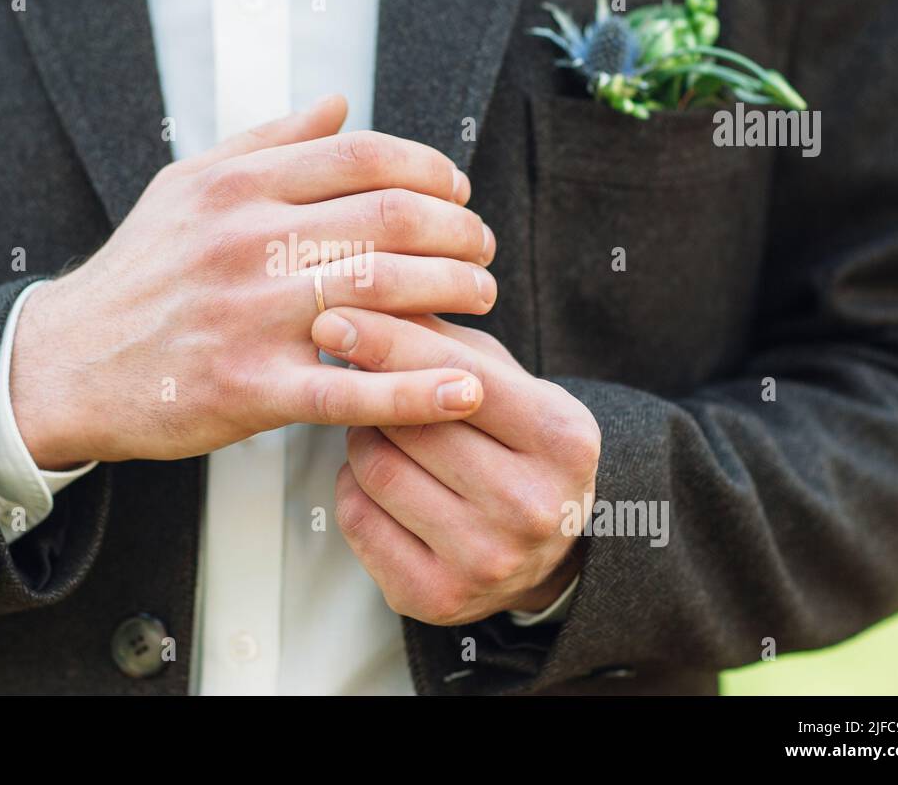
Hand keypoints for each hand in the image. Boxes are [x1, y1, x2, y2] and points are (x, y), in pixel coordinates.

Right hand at [11, 95, 498, 466]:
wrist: (64, 364)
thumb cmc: (136, 275)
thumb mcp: (184, 186)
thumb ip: (264, 141)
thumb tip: (337, 103)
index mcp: (236, 187)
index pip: (362, 158)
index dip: (430, 170)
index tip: (457, 192)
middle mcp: (246, 242)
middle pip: (388, 220)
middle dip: (458, 232)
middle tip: (483, 249)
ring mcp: (248, 317)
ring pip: (381, 292)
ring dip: (453, 293)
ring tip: (481, 297)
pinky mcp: (248, 389)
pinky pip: (349, 388)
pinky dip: (416, 390)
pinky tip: (464, 386)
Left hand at [311, 308, 598, 625]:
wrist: (543, 546)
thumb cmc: (512, 443)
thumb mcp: (503, 380)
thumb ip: (444, 339)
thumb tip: (364, 301)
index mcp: (563, 439)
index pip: (459, 375)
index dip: (391, 341)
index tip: (334, 316)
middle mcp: (534, 506)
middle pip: (410, 423)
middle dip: (377, 393)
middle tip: (370, 384)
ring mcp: (487, 560)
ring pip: (375, 468)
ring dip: (363, 439)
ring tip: (386, 435)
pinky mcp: (437, 597)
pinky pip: (357, 518)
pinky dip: (354, 489)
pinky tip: (384, 484)